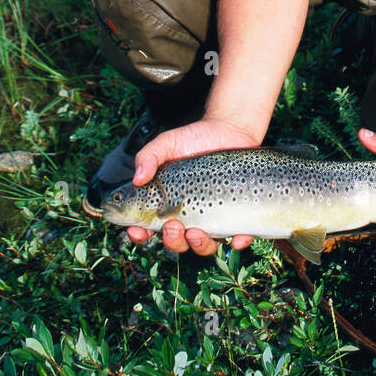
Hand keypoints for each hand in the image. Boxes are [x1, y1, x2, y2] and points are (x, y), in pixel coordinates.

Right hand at [127, 116, 260, 256]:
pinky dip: (238, 242)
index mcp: (166, 204)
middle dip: (171, 240)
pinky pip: (240, 236)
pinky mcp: (237, 214)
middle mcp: (188, 216)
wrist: (230, 129)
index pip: (147, 228)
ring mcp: (213, 217)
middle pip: (176, 242)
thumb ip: (148, 157)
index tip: (136, 229)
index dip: (139, 234)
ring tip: (195, 232)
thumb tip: (137, 178)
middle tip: (171, 225)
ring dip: (198, 245)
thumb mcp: (167, 143)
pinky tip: (236, 239)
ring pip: (204, 246)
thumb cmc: (195, 138)